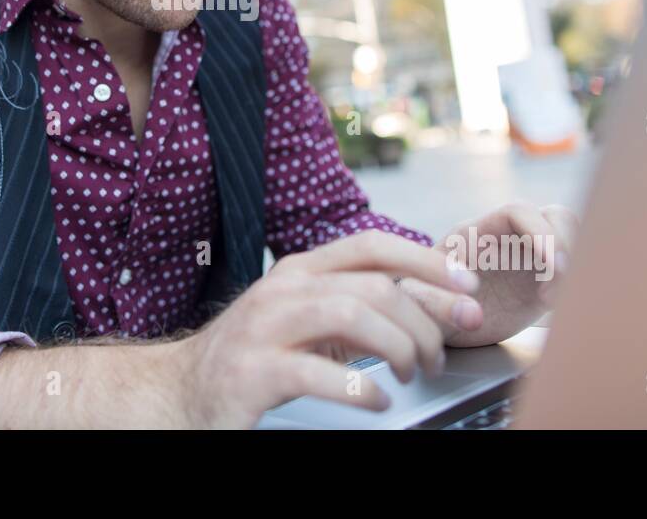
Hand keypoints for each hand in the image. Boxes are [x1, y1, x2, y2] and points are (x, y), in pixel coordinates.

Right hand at [170, 230, 481, 428]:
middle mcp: (283, 290)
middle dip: (423, 319)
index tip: (466, 283)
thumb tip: (432, 301)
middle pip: (373, 286)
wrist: (180, 389)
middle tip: (440, 353)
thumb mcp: (307, 321)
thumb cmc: (254, 355)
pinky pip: (318, 374)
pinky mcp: (253, 372)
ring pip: (351, 315)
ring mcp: (265, 329)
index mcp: (300, 270)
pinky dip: (362, 390)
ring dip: (399, 347)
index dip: (426, 258)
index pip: (372, 245)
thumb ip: (359, 307)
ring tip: (411, 374)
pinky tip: (378, 401)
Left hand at [410, 203, 577, 347]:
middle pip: (552, 216)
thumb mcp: (416, 299)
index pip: (517, 212)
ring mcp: (525, 256)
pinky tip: (551, 307)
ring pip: (565, 235)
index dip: (540, 232)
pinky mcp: (538, 279)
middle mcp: (506, 237)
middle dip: (565, 245)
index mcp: (476, 232)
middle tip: (557, 282)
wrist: (430, 317)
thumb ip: (433, 301)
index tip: (552, 265)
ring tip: (551, 299)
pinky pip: (569, 268)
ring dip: (571, 264)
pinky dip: (572, 283)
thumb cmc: (418, 301)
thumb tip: (470, 313)